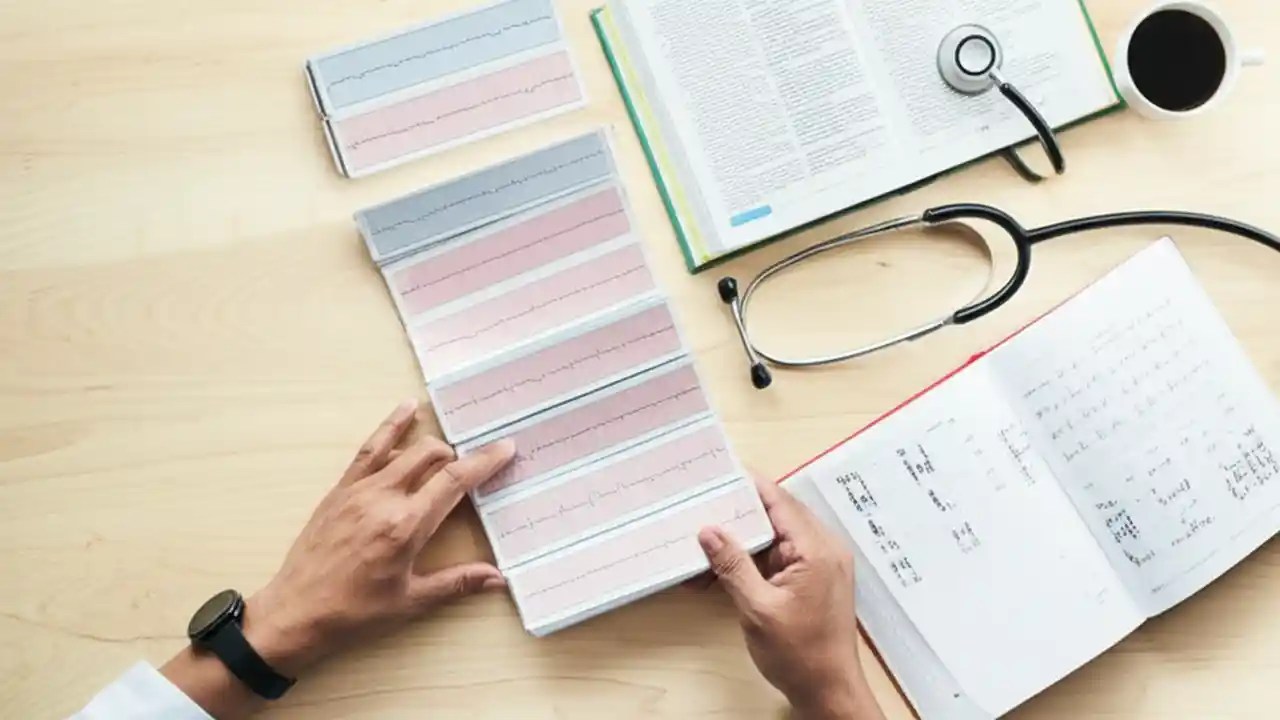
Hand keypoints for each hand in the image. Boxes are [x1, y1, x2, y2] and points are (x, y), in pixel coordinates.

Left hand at [162, 400, 512, 717]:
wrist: (296, 612)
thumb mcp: (411, 601)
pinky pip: (369, 449)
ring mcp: (359, 490)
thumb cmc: (354, 612)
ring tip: (451, 440)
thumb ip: (456, 583)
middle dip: (460, 455)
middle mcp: (384, 499)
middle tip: (477, 463)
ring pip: (403, 449)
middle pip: (431, 457)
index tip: (505, 448)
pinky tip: (404, 411)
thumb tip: (497, 577)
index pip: (454, 482)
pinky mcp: (341, 489)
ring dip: (431, 442)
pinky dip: (390, 427)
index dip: (484, 462)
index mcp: (406, 526)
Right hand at [697, 478, 883, 719]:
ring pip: (776, 536)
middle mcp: (824, 550)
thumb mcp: (757, 609)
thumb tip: (709, 530)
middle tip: (705, 501)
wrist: (828, 692)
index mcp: (816, 550)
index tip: (721, 472)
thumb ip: (732, 566)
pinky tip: (723, 568)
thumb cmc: (799, 655)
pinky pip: (780, 557)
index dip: (750, 484)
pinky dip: (754, 559)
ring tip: (706, 537)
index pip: (780, 501)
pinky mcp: (814, 580)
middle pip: (778, 514)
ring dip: (744, 539)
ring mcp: (821, 565)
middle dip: (740, 510)